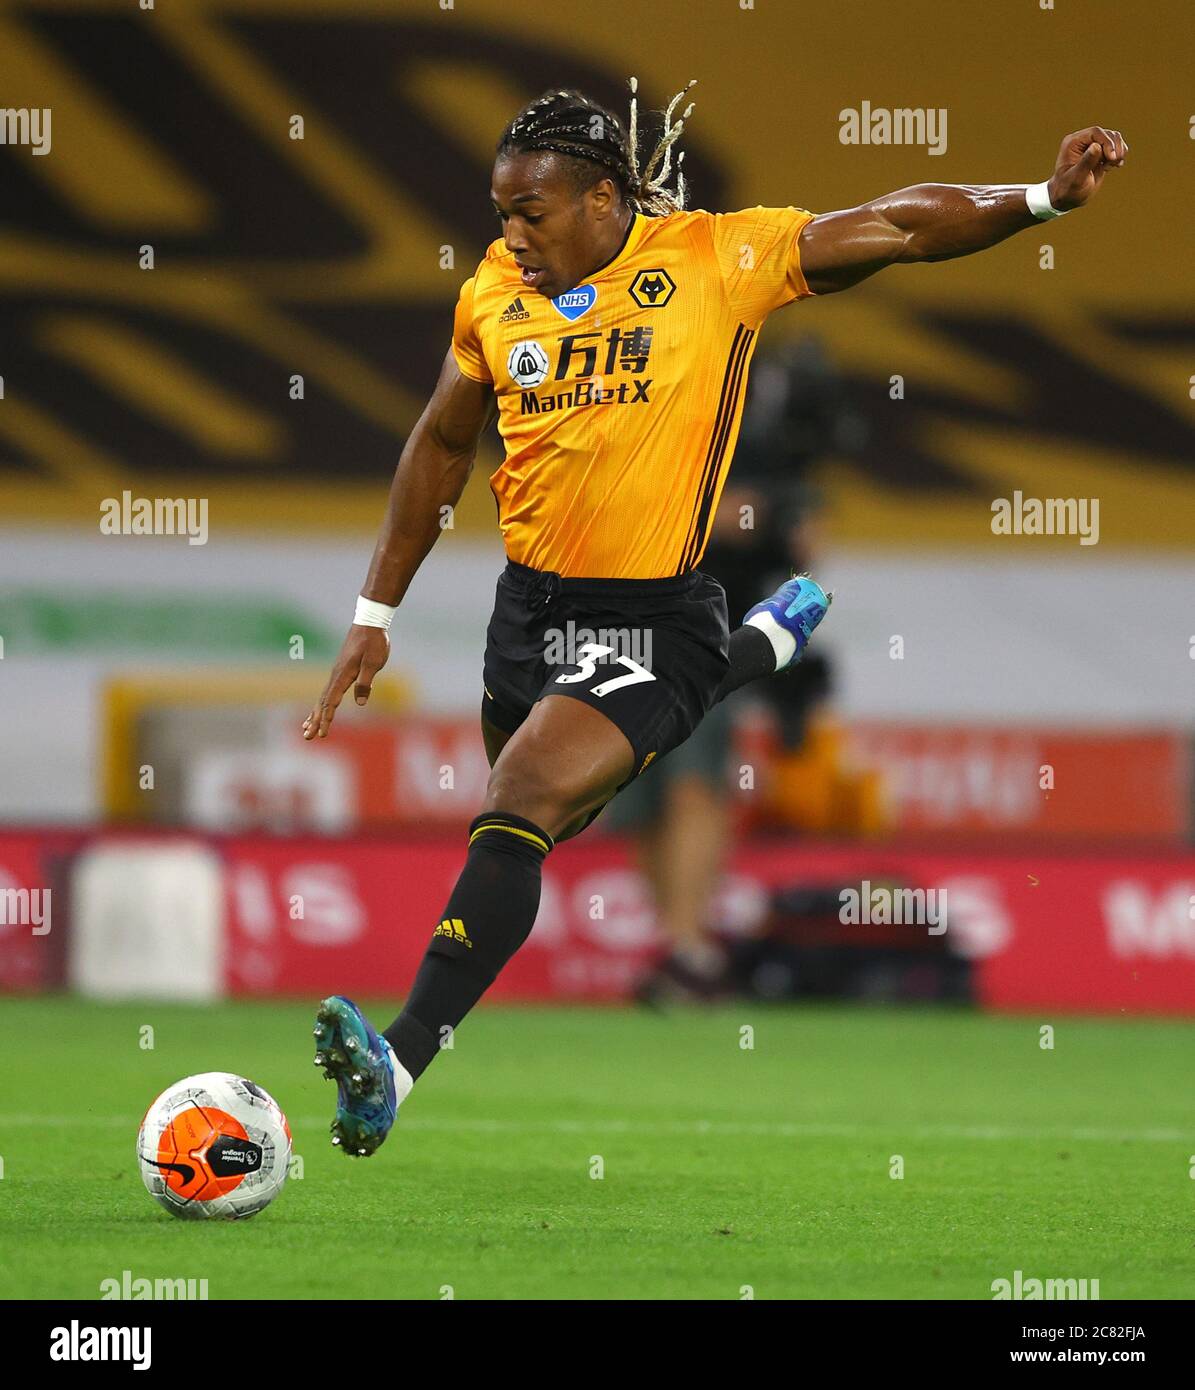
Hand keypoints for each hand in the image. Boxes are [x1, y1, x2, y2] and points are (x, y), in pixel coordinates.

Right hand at [302, 624, 389, 739]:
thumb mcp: (374, 663)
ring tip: (306, 729)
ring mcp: (337, 673)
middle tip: (307, 737)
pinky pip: (328, 692)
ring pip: (323, 698)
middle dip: (315, 721)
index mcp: (343, 675)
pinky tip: (320, 710)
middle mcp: (336, 675)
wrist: (369, 624)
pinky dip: (322, 704)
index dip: (327, 719)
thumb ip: (365, 682)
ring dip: (315, 714)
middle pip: (322, 703)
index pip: (331, 702)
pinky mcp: (341, 671)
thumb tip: (360, 703)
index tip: (322, 733)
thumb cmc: (374, 642)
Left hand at [1047, 126, 1126, 210]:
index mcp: (1073, 143)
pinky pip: (1116, 146)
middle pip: (1107, 134)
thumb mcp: (1077, 178)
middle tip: (1112, 163)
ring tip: (1111, 166)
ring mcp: (1092, 146)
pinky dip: (1120, 154)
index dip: (1107, 142)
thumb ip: (1086, 162)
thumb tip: (1097, 146)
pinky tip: (1116, 166)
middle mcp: (1083, 141)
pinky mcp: (1100, 152)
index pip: (1095, 132)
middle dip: (1114, 147)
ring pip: (1114, 138)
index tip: (1112, 157)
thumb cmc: (1068, 189)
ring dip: (1119, 151)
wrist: (1069, 198)